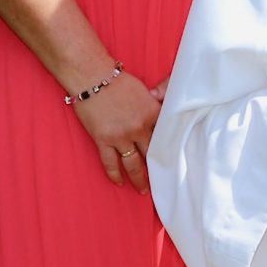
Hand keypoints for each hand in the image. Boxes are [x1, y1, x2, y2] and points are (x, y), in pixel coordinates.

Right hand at [73, 71, 162, 188]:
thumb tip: (162, 107)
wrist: (92, 77)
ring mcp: (121, 137)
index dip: (169, 148)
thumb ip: (154, 104)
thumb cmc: (118, 80)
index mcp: (152, 114)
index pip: (165, 135)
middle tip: (162, 181)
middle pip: (152, 153)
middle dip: (157, 168)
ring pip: (133, 164)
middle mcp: (139, 128)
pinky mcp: (103, 140)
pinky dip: (115, 174)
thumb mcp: (144, 90)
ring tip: (143, 189)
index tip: (174, 160)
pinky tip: (119, 182)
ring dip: (139, 179)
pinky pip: (110, 163)